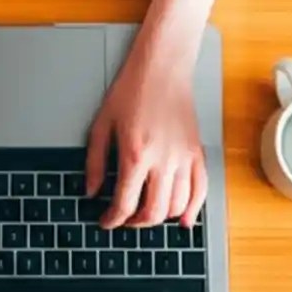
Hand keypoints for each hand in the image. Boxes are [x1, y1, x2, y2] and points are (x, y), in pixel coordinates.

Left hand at [85, 41, 206, 228]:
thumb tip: (90, 191)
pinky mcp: (197, 153)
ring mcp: (183, 158)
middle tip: (124, 219)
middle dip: (134, 223)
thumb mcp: (101, 124)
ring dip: (159, 218)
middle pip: (152, 212)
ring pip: (176, 207)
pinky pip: (200, 191)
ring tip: (145, 214)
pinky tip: (183, 220)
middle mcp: (162, 161)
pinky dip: (192, 210)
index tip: (105, 221)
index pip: (124, 203)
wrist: (162, 68)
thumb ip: (94, 162)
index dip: (112, 219)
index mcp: (135, 154)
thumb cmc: (131, 91)